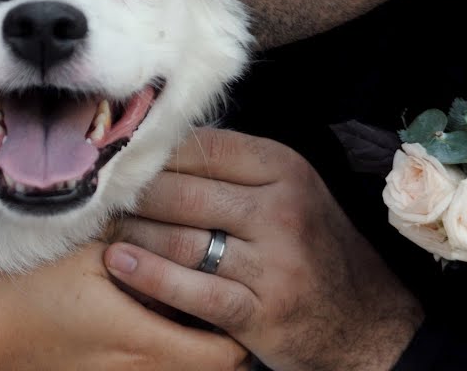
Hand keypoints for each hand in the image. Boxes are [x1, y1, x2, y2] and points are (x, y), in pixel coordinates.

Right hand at [0, 242, 251, 370]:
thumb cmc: (24, 291)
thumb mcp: (82, 251)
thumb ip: (132, 230)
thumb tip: (169, 192)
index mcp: (145, 342)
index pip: (227, 350)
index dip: (239, 316)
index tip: (236, 279)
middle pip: (216, 365)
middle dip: (223, 328)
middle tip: (221, 284)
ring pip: (185, 367)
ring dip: (193, 336)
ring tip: (187, 293)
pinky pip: (154, 366)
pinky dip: (164, 344)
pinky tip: (148, 309)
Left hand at [105, 128, 423, 370]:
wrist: (367, 323)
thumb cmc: (313, 248)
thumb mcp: (291, 192)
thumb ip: (235, 168)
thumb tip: (161, 142)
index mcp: (285, 170)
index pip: (201, 148)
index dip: (153, 153)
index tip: (118, 158)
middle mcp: (281, 210)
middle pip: (181, 192)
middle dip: (132, 195)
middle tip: (99, 197)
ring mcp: (272, 263)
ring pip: (177, 238)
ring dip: (130, 233)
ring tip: (103, 228)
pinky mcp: (259, 312)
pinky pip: (188, 289)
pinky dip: (146, 275)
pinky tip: (118, 263)